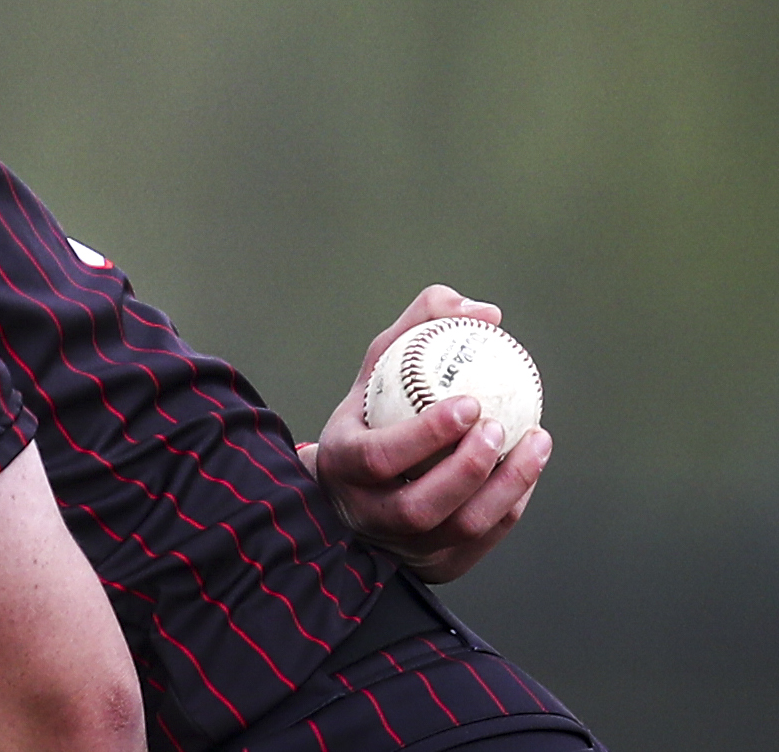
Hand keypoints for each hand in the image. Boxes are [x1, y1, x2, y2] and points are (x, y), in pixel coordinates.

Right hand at [295, 285, 552, 583]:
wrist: (356, 480)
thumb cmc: (374, 410)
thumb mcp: (382, 364)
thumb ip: (423, 325)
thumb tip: (485, 313)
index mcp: (341, 464)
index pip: (381, 459)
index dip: (426, 436)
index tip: (470, 402)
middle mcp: (366, 514)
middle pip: (420, 507)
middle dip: (468, 470)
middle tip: (503, 425)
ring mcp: (402, 547)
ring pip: (460, 529)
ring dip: (506, 487)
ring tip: (536, 441)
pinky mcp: (436, 564)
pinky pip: (484, 539)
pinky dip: (512, 503)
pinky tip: (531, 466)